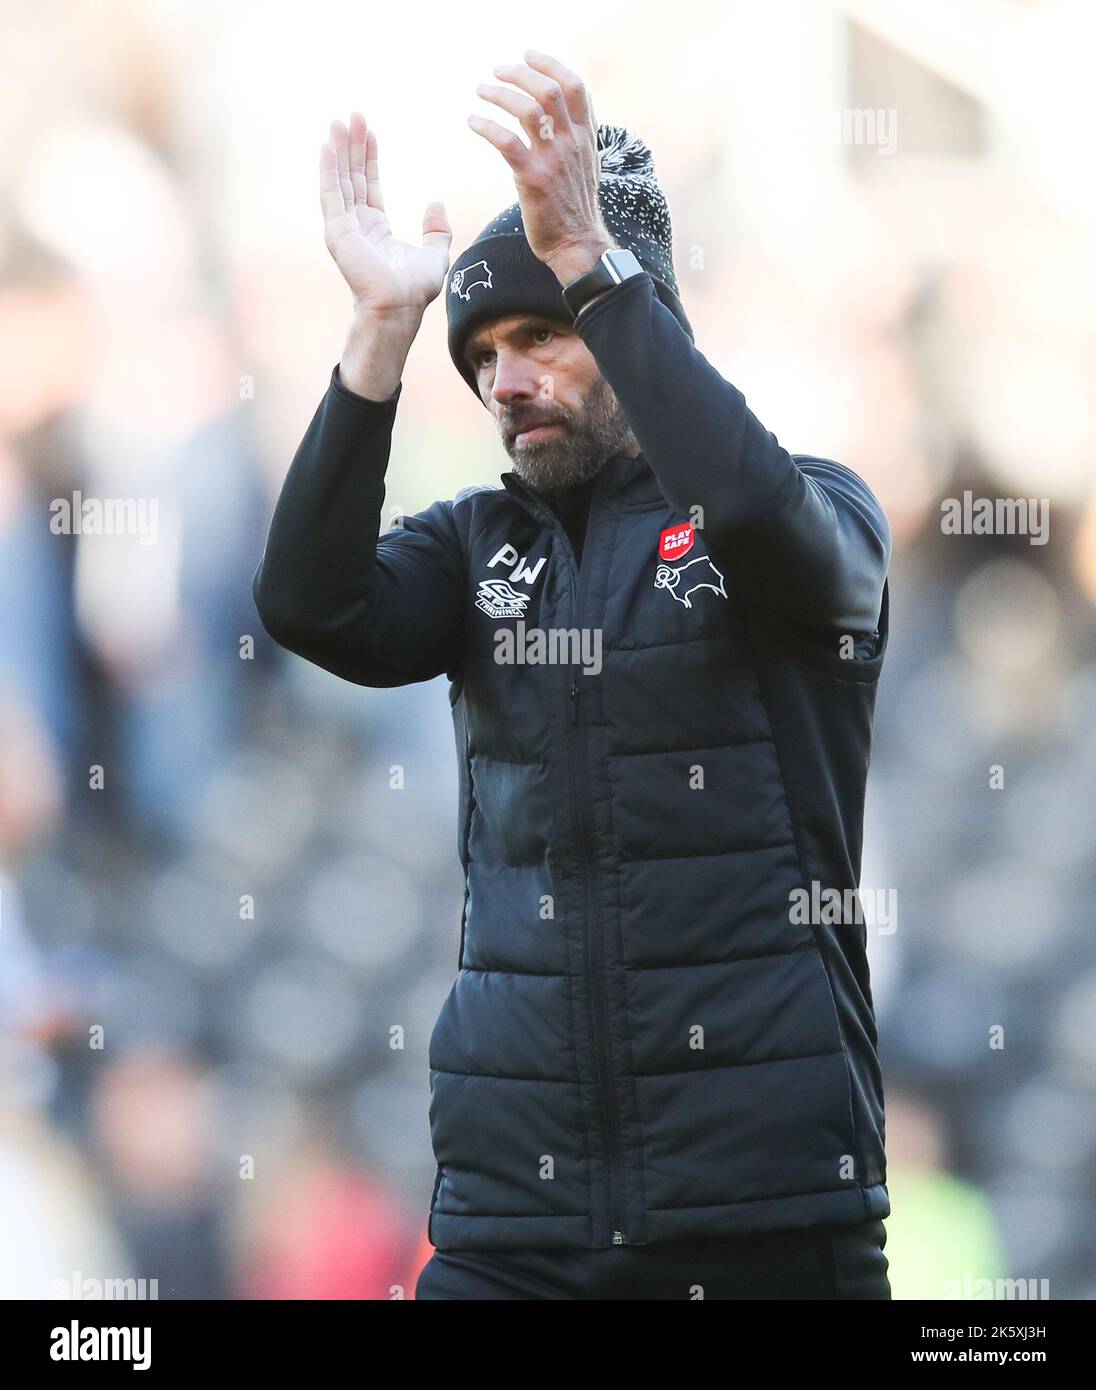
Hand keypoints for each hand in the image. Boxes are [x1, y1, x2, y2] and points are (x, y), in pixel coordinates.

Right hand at [320, 113, 451, 319]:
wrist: (399, 307)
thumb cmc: (415, 289)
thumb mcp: (436, 254)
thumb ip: (436, 229)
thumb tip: (435, 202)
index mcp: (376, 229)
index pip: (369, 185)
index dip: (369, 158)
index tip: (370, 133)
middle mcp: (357, 226)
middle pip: (353, 177)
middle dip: (353, 146)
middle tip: (354, 115)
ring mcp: (345, 228)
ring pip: (340, 180)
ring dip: (339, 150)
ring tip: (339, 121)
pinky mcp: (337, 231)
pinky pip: (330, 193)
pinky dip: (327, 169)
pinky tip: (327, 146)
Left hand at [467, 50, 612, 282]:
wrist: (577, 246)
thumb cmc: (576, 209)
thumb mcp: (585, 166)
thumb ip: (574, 138)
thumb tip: (557, 116)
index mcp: (587, 138)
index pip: (575, 87)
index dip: (550, 64)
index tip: (528, 55)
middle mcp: (572, 144)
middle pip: (548, 90)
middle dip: (520, 73)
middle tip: (497, 70)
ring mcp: (554, 161)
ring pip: (527, 109)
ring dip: (499, 93)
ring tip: (481, 89)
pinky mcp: (533, 180)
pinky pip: (506, 142)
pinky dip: (487, 126)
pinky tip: (472, 121)